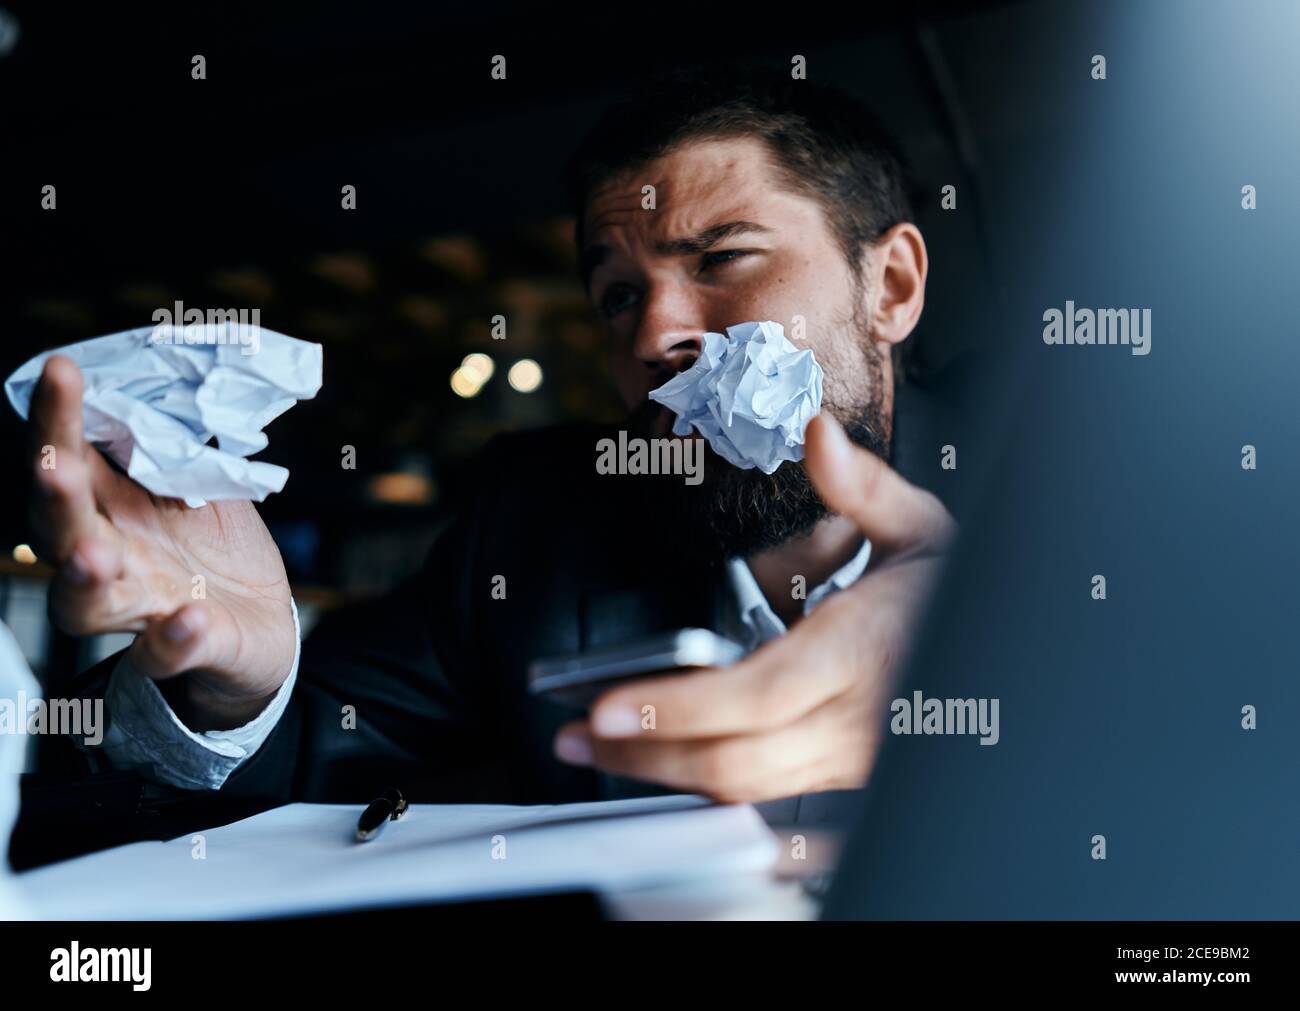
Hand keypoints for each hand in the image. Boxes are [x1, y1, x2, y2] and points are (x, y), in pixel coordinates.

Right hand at [26, 355, 296, 729]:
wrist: (261, 623)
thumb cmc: (215, 548)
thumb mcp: (203, 486)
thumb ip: (177, 449)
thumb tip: (165, 383)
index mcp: (110, 510)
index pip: (69, 461)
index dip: (57, 420)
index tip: (60, 370)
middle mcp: (111, 559)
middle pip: (60, 532)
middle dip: (54, 498)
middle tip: (54, 467)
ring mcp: (143, 609)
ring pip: (87, 604)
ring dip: (86, 578)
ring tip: (95, 556)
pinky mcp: (187, 650)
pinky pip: (170, 651)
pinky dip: (175, 638)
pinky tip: (188, 617)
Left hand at [552, 413, 955, 802]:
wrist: (1019, 661)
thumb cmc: (971, 596)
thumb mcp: (929, 530)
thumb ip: (863, 488)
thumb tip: (815, 434)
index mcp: (865, 652)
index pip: (756, 698)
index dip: (675, 710)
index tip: (604, 706)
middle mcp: (855, 719)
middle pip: (734, 761)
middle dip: (643, 754)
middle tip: (570, 736)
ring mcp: (850, 757)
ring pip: (743, 787)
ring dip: (661, 773)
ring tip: (597, 747)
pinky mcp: (845, 773)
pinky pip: (762, 788)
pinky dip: (701, 776)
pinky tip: (660, 755)